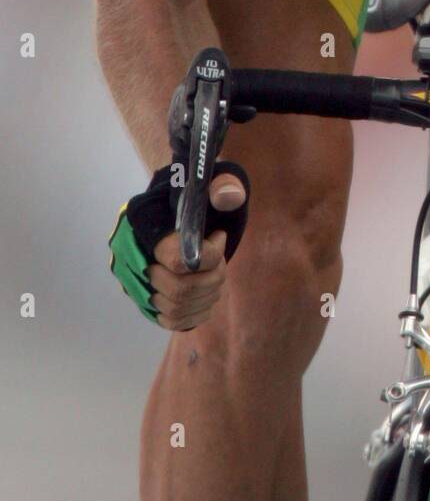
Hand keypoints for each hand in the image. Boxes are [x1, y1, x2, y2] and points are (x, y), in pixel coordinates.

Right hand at [109, 160, 249, 328]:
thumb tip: (228, 197)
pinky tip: (207, 294)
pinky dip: (196, 313)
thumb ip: (222, 184)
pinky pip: (170, 320)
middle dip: (211, 278)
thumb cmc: (194, 191)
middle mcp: (129, 255)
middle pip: (178, 289)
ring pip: (176, 308)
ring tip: (214, 273)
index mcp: (142, 222)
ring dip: (207, 295)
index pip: (177, 258)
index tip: (218, 235)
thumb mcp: (210, 180)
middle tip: (218, 260)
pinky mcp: (143, 297)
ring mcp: (133, 280)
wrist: (174, 203)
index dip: (209, 255)